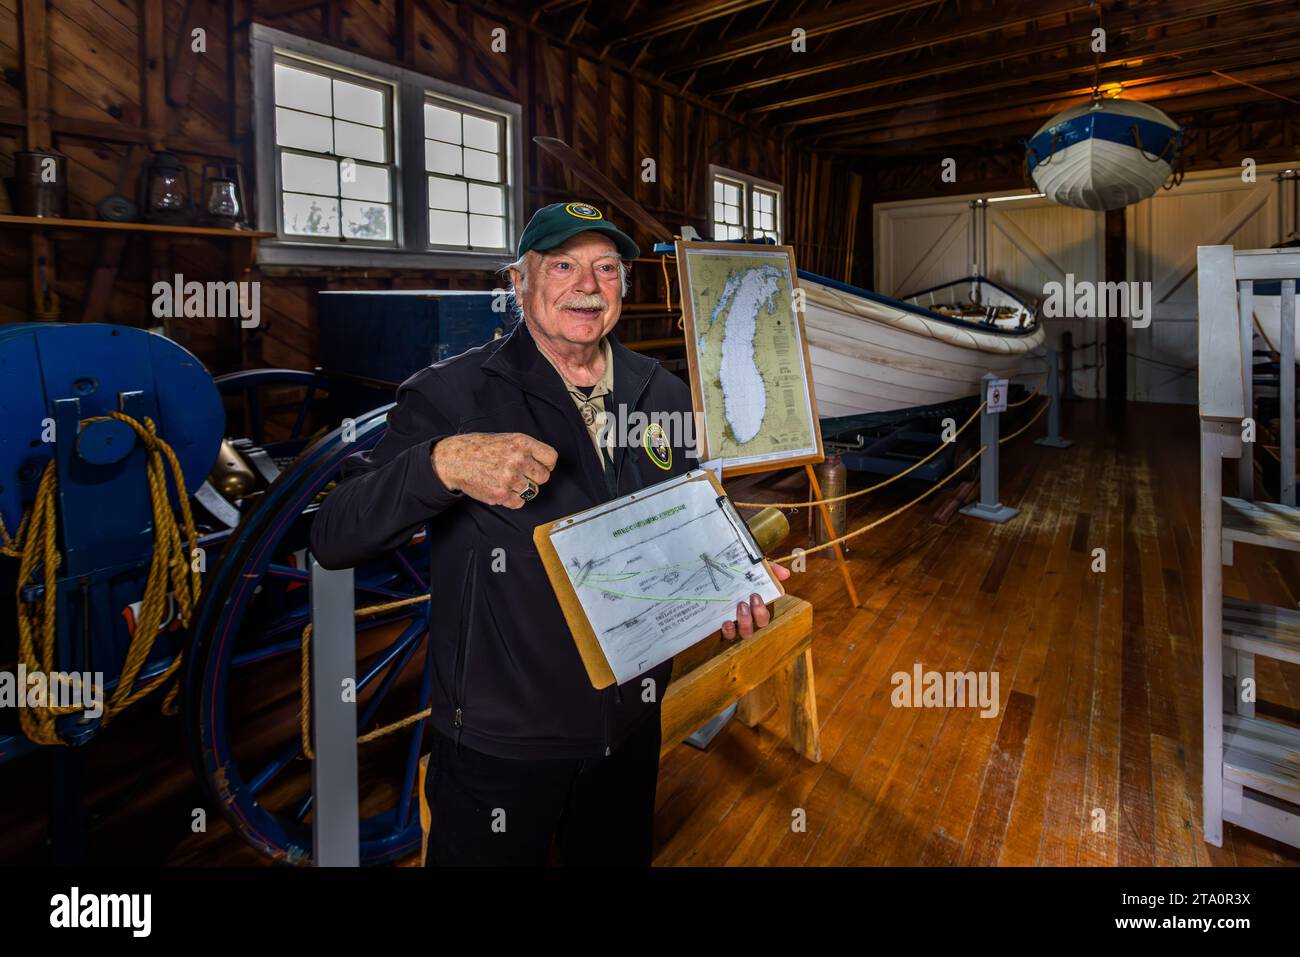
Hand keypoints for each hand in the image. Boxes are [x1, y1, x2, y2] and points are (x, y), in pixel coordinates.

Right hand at [432, 432, 557, 509]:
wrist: (454, 459)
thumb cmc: (479, 448)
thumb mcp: (506, 438)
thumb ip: (526, 449)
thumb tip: (544, 462)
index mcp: (521, 443)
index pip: (551, 457)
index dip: (547, 464)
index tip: (541, 466)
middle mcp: (517, 459)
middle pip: (544, 477)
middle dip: (534, 477)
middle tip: (522, 474)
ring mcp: (509, 478)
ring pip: (533, 491)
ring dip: (523, 489)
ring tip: (509, 481)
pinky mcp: (500, 494)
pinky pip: (519, 502)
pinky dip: (513, 499)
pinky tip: (502, 488)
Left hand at [720, 563, 790, 640]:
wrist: (708, 572)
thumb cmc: (736, 573)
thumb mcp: (753, 567)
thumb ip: (770, 569)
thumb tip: (785, 574)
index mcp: (755, 605)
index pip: (764, 615)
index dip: (761, 610)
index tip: (755, 596)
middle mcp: (747, 616)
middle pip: (759, 625)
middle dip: (756, 615)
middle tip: (746, 602)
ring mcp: (735, 623)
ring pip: (746, 633)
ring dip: (745, 623)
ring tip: (739, 608)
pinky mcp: (721, 625)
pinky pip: (728, 636)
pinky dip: (729, 631)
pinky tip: (726, 622)